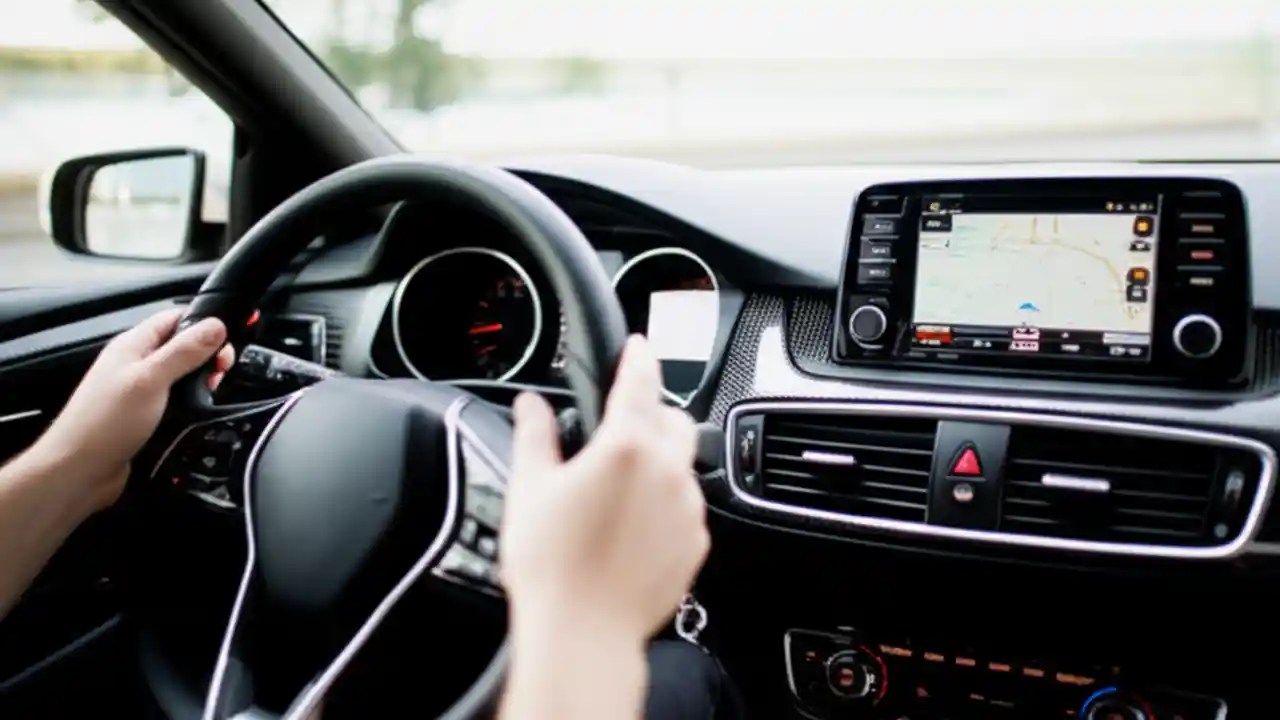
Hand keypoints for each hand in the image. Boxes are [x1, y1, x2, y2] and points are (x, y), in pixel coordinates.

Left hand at [28, 308, 234, 515]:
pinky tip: (197, 412)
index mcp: (132, 346)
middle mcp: (135, 365)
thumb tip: (215, 325)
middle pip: (182, 346)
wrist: (80, 472)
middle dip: (207, 356)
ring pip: (181, 375)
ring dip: (200, 381)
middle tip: (220, 372)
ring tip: (210, 392)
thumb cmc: (104, 423)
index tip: (225, 342)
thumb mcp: (151, 380)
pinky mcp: (145, 416)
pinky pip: (175, 400)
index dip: (203, 324)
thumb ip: (184, 351)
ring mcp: (139, 391)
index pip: (174, 318)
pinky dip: (191, 403)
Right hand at [501, 335, 708, 646]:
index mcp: (625, 446)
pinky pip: (686, 507)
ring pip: (683, 465)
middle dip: (652, 413)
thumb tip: (530, 405)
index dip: (638, 357)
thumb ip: (535, 435)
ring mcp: (687, 508)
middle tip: (619, 428)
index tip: (640, 346)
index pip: (640, 381)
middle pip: (673, 420)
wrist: (583, 635)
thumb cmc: (550, 566)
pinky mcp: (695, 543)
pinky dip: (665, 504)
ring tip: (618, 488)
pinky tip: (632, 525)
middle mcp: (666, 471)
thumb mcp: (529, 488)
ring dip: (659, 462)